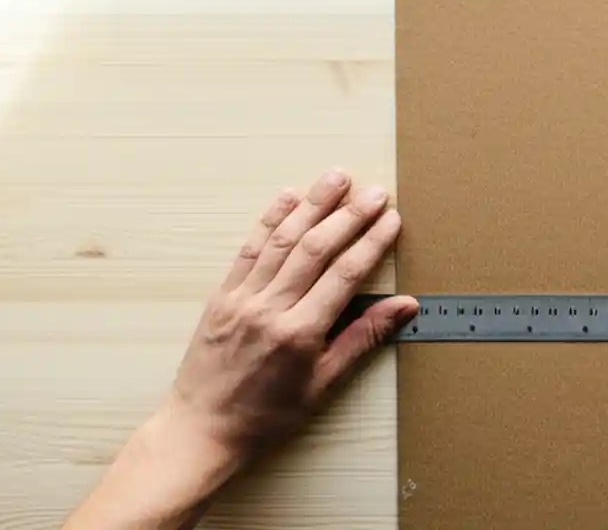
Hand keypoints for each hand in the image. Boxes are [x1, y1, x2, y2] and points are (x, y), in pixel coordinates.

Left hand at [169, 168, 416, 457]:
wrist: (201, 430)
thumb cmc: (266, 416)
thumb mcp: (324, 384)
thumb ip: (363, 338)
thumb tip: (406, 306)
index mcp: (300, 333)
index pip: (345, 275)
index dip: (371, 243)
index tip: (392, 219)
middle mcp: (269, 308)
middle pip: (316, 249)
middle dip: (348, 215)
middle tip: (375, 191)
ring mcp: (241, 298)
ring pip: (282, 240)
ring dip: (312, 204)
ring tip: (337, 177)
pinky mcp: (221, 295)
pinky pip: (248, 249)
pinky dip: (270, 220)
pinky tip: (288, 197)